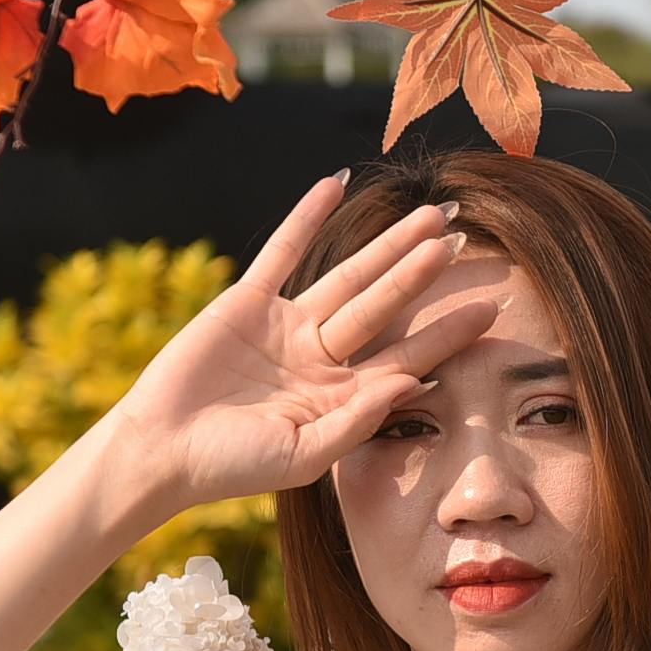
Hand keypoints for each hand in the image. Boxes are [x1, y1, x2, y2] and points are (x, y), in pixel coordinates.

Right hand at [109, 170, 499, 509]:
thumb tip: (415, 382)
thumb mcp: (304, 454)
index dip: (446, 334)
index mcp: (341, 396)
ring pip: (346, 276)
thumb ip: (358, 420)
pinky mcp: (247, 304)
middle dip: (421, 274)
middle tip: (462, 240)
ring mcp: (287, 328)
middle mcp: (322, 357)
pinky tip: (337, 183)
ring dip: (384, 245)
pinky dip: (307, 217)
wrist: (161, 453)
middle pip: (383, 306)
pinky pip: (283, 253)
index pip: (405, 356)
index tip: (488, 311)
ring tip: (427, 215)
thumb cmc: (232, 467)